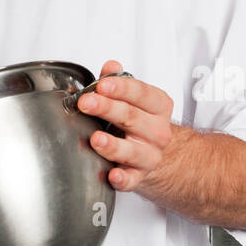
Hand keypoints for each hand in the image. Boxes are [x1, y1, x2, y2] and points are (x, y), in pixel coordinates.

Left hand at [77, 58, 173, 194]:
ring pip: (133, 151)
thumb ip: (118, 81)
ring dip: (113, 145)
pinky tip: (112, 175)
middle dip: (107, 109)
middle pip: (132, 117)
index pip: (141, 93)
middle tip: (86, 103)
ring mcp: (150, 155)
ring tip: (96, 139)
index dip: (121, 87)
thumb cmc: (139, 120)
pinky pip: (132, 180)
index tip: (102, 84)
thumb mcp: (134, 97)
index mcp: (158, 107)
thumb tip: (111, 66)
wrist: (154, 152)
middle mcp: (157, 131)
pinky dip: (123, 179)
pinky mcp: (140, 176)